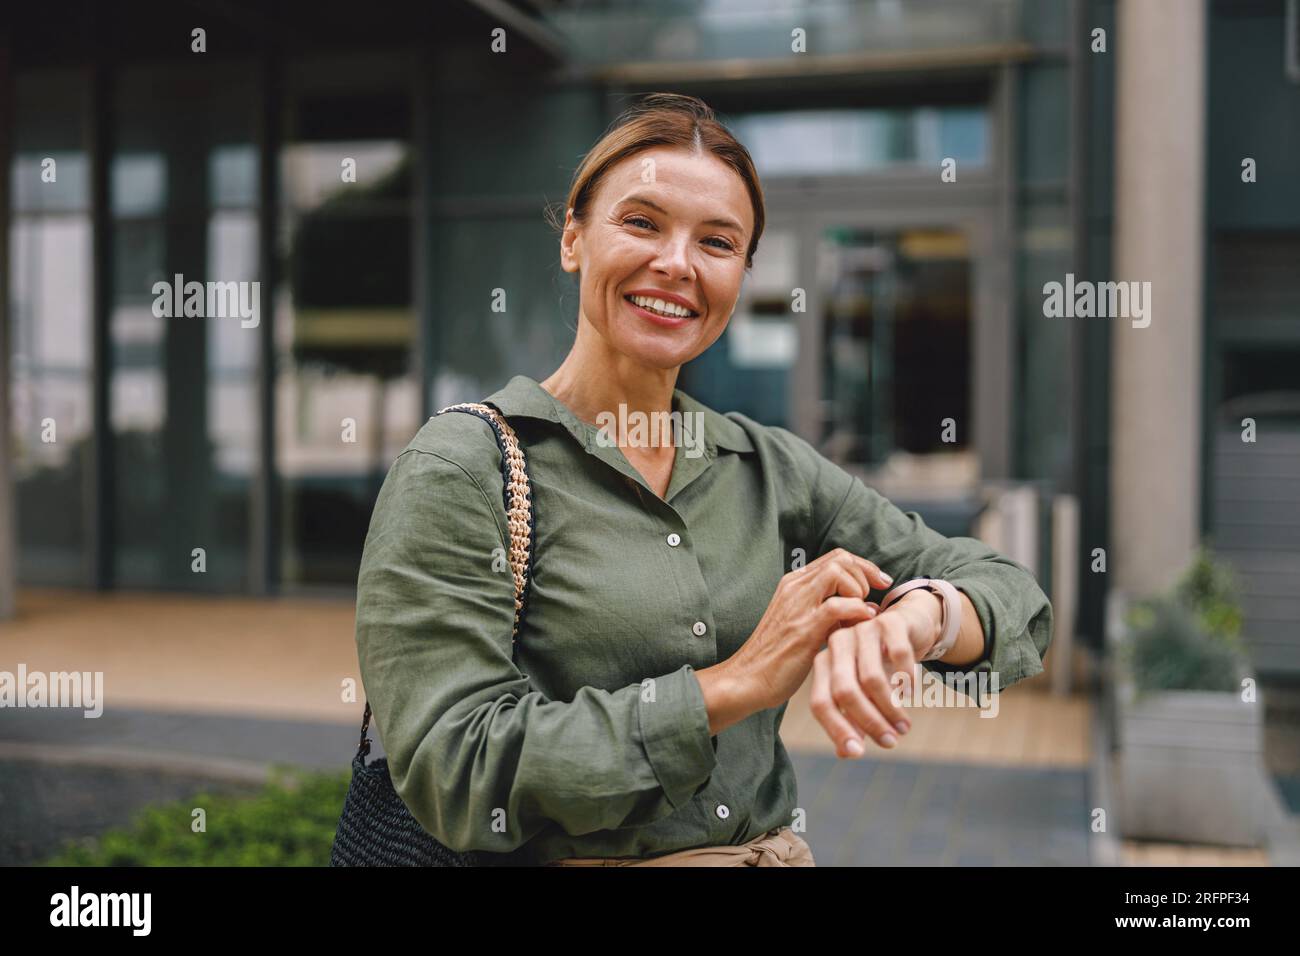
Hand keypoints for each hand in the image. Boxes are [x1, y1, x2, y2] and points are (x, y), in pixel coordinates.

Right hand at [722, 548, 893, 713]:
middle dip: (866, 575)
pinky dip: (856, 611)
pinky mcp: (803, 629)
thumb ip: (829, 611)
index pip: (836, 558)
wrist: (747, 679)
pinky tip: (863, 624)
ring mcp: (797, 606)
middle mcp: (794, 588)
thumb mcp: (803, 624)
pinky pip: (837, 606)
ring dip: (859, 590)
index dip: (863, 567)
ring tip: (862, 614)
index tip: (880, 583)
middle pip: (840, 559)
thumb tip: (867, 607)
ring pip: (837, 572)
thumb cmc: (777, 657)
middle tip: (875, 598)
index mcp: (793, 585)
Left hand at [809, 589, 944, 757]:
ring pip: (871, 678)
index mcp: (824, 663)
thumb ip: (851, 719)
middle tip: (890, 742)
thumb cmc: (879, 664)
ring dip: (890, 708)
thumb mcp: (863, 691)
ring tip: (904, 727)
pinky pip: (898, 656)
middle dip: (869, 722)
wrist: (906, 623)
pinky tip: (910, 693)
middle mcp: (837, 645)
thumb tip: (845, 753)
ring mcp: (862, 630)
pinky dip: (905, 680)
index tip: (857, 753)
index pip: (820, 702)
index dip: (837, 729)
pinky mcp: (890, 622)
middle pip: (844, 691)